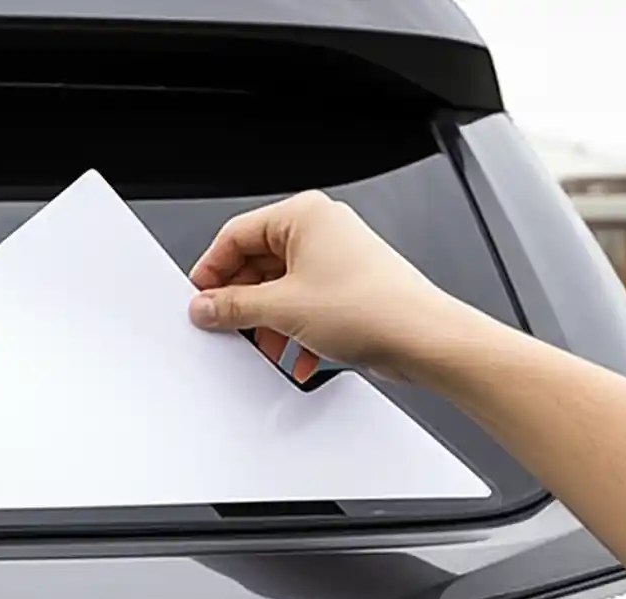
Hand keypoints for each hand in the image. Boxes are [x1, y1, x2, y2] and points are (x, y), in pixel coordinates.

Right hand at [188, 190, 461, 381]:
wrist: (425, 340)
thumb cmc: (374, 308)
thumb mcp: (282, 309)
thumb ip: (233, 307)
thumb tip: (206, 307)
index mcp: (303, 215)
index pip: (235, 235)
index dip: (212, 271)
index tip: (199, 300)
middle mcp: (321, 230)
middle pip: (257, 263)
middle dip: (241, 302)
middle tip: (224, 327)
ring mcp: (336, 259)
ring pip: (280, 288)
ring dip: (267, 322)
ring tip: (263, 347)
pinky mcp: (347, 288)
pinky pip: (303, 304)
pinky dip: (292, 330)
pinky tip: (293, 356)